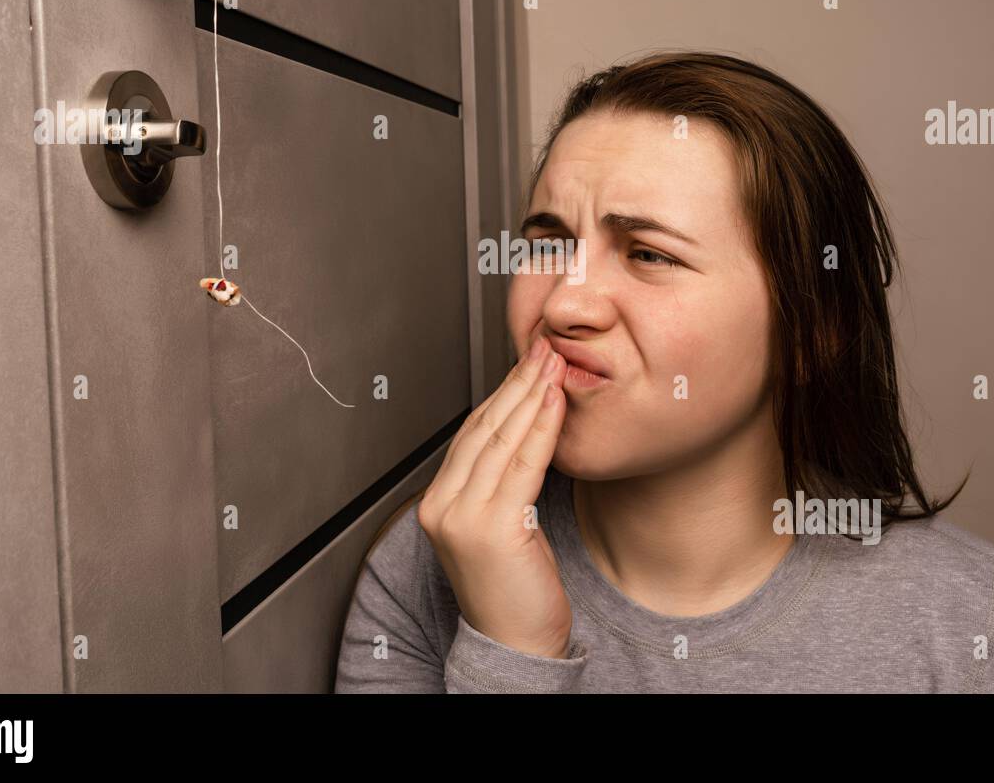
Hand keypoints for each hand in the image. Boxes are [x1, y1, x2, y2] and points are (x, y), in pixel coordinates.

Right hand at [418, 336, 571, 657]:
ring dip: (531, 394)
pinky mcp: (492, 527)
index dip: (501, 393)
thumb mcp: (503, 525)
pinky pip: (523, 463)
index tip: (527, 362)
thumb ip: (502, 483)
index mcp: (437, 503)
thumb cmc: (516, 592)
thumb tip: (526, 431)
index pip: (471, 434)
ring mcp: (461, 517)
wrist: (517, 647)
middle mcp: (441, 507)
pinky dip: (542, 426)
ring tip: (553, 362)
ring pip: (500, 439)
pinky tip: (556, 400)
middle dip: (516, 382)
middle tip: (542, 346)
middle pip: (482, 429)